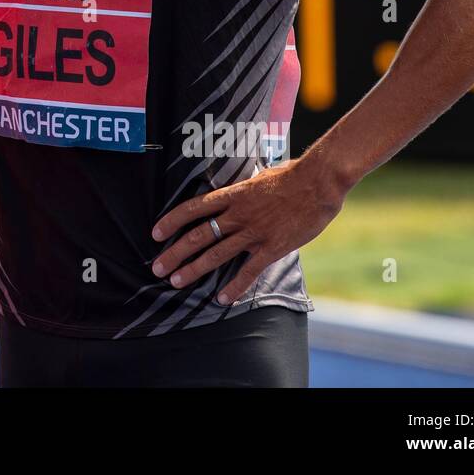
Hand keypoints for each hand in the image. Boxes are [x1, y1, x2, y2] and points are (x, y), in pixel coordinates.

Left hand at [150, 158, 344, 306]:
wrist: (318, 182)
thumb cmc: (291, 175)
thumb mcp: (259, 176)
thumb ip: (245, 187)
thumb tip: (240, 185)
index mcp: (232, 195)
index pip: (193, 208)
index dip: (171, 221)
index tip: (156, 233)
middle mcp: (237, 215)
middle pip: (197, 235)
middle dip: (174, 252)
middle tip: (157, 267)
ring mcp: (253, 232)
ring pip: (216, 254)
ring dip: (194, 270)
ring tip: (176, 282)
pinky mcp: (271, 248)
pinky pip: (249, 271)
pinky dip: (234, 287)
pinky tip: (221, 299)